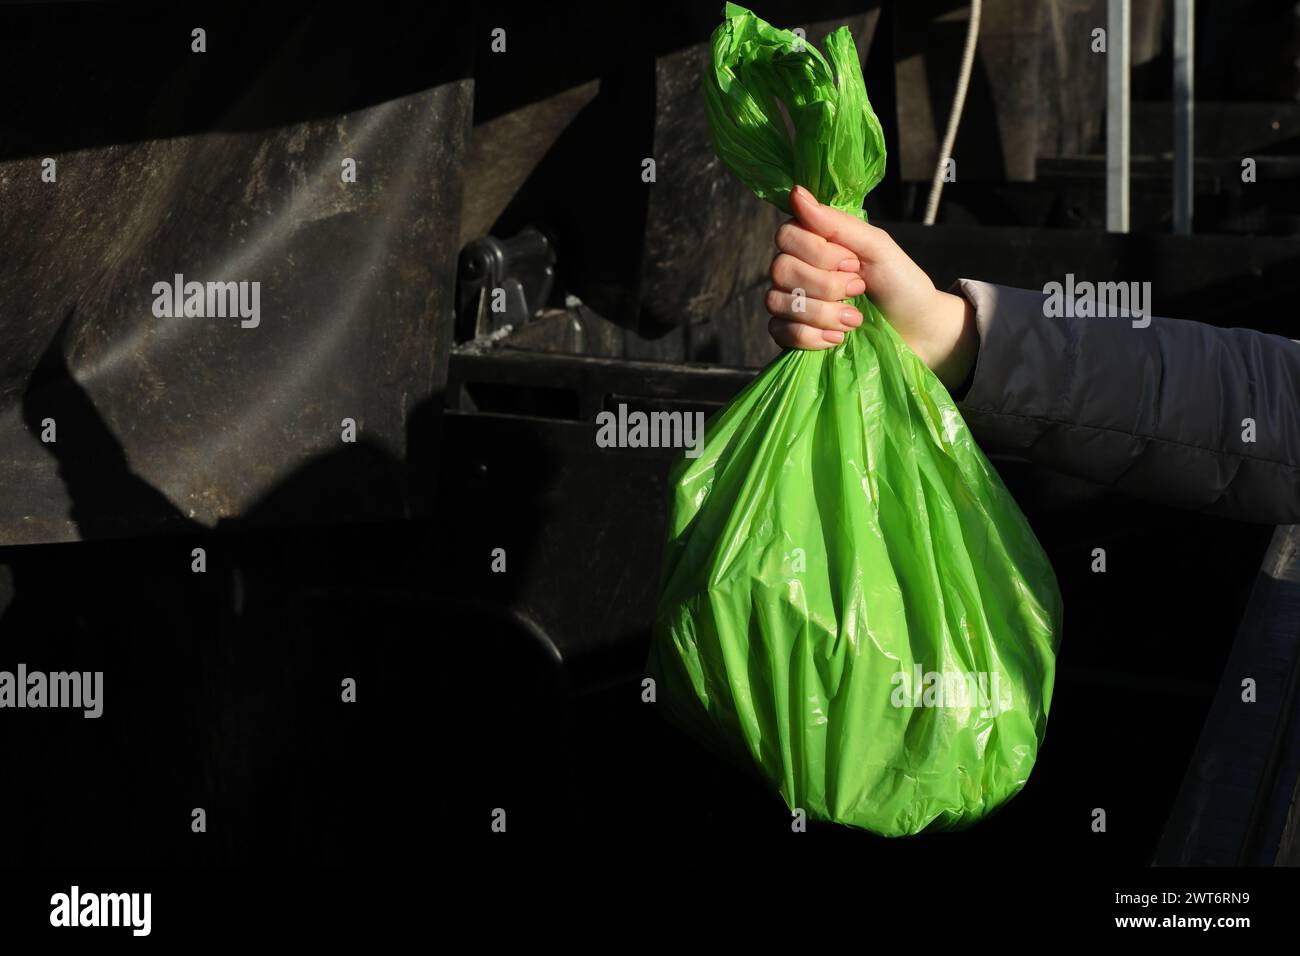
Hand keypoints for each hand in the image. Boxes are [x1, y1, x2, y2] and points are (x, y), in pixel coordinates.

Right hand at [765, 184, 978, 389]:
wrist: (917, 329)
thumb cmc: (900, 283)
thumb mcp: (877, 247)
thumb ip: (838, 224)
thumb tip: (797, 193)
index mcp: (814, 243)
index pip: (786, 235)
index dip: (818, 252)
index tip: (853, 262)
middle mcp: (796, 269)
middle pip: (780, 269)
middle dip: (824, 285)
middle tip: (858, 290)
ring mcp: (791, 303)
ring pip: (777, 301)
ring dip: (821, 313)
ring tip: (854, 319)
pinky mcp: (792, 334)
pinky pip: (779, 332)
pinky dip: (810, 337)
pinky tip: (837, 338)